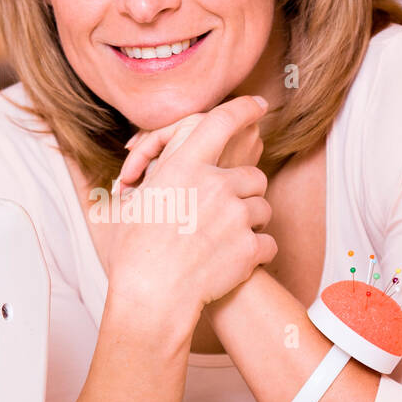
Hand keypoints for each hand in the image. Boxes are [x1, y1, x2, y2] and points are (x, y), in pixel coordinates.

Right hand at [107, 95, 276, 329]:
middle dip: (245, 193)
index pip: (221, 121)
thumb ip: (153, 178)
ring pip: (263, 209)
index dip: (243, 108)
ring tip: (223, 241)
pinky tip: (233, 262)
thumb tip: (151, 171)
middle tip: (224, 214)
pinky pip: (267, 242)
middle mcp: (215, 184)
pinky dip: (255, 253)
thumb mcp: (133, 204)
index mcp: (184, 166)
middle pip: (252, 177)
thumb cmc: (134, 254)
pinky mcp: (249, 246)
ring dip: (250, 223)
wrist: (152, 296)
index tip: (257, 106)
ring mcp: (236, 215)